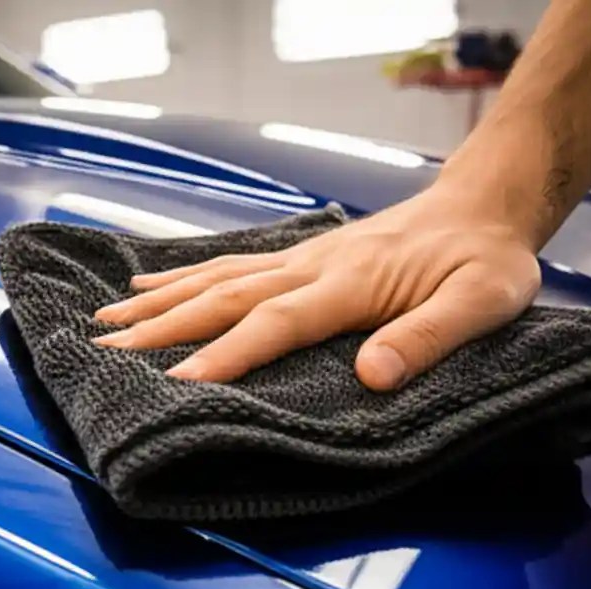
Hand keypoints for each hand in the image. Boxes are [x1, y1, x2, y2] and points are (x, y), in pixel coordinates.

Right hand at [92, 187, 542, 389]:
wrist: (483, 204)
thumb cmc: (487, 260)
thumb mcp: (483, 301)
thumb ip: (429, 336)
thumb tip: (373, 375)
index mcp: (350, 283)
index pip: (276, 322)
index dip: (227, 353)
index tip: (178, 381)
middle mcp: (311, 266)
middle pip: (224, 297)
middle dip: (162, 327)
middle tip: (106, 353)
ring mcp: (300, 258)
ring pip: (215, 279)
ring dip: (157, 302)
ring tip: (103, 322)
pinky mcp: (299, 258)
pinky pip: (228, 264)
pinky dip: (181, 275)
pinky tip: (145, 283)